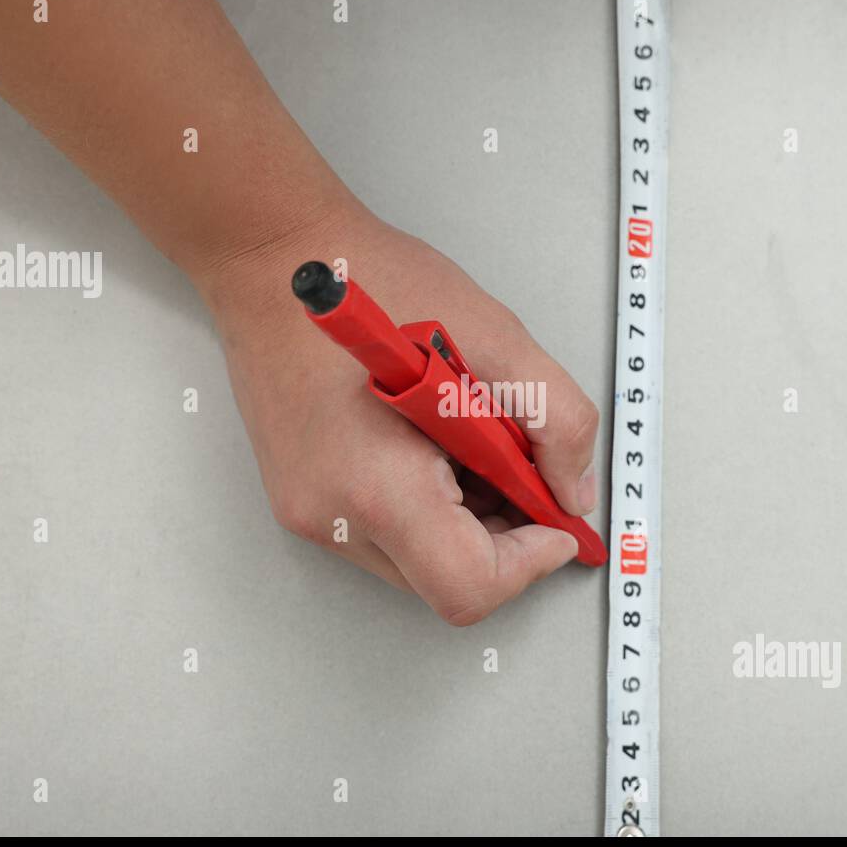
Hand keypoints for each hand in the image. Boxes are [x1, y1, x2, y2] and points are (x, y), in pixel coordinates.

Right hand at [197, 204, 601, 624]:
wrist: (274, 259)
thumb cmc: (373, 284)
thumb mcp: (497, 339)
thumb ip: (556, 422)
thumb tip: (572, 492)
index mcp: (379, 487)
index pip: (469, 587)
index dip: (529, 564)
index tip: (558, 524)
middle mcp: (335, 517)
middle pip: (444, 582)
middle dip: (503, 537)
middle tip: (522, 470)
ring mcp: (311, 514)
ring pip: (416, 563)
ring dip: (465, 521)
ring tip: (471, 442)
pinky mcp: (301, 501)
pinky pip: (383, 535)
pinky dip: (427, 506)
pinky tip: (433, 443)